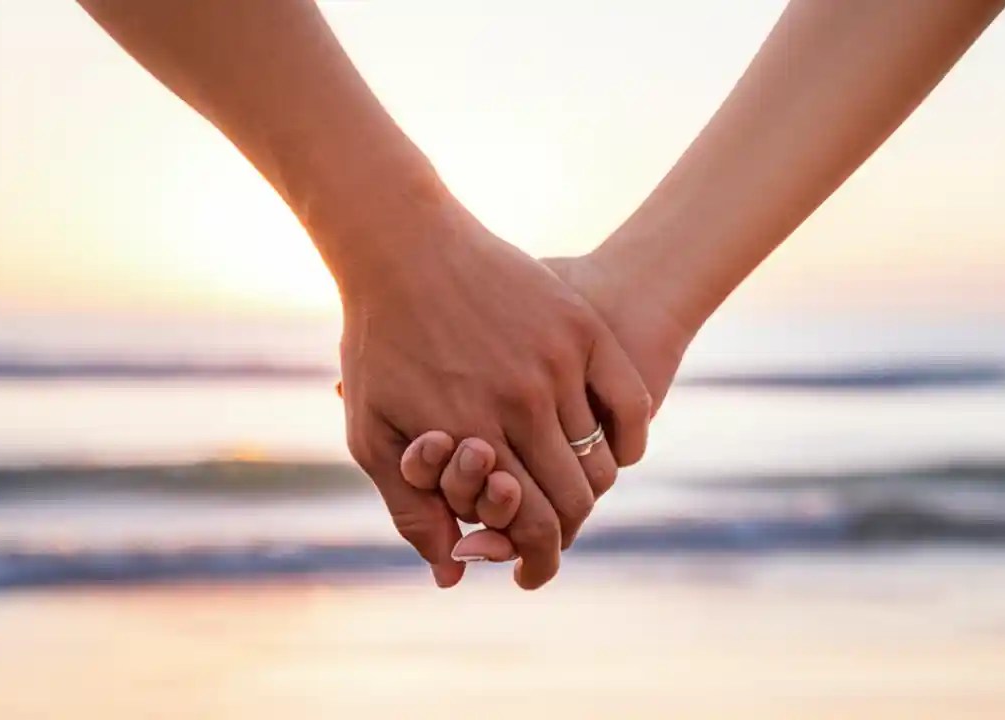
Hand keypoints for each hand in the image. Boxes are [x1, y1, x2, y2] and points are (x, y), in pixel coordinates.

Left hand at [337, 206, 650, 588]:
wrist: (403, 246)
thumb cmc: (380, 344)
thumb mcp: (373, 431)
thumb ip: (412, 507)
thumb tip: (453, 574)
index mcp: (470, 436)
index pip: (531, 525)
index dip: (538, 559)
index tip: (533, 572)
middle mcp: (520, 404)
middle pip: (575, 499)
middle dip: (566, 531)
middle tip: (555, 535)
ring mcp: (557, 363)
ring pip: (602, 459)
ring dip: (591, 485)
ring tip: (571, 487)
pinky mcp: (581, 328)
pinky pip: (630, 404)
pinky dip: (630, 437)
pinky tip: (612, 448)